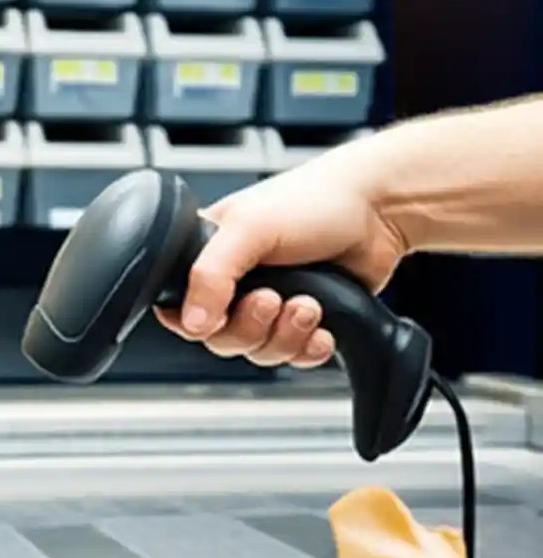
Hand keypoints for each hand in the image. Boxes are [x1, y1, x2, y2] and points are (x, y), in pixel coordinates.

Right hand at [155, 149, 410, 367]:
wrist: (379, 211)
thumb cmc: (314, 201)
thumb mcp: (248, 228)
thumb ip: (210, 275)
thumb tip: (193, 322)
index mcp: (207, 254)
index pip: (178, 307)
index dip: (197, 320)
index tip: (221, 313)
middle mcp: (235, 282)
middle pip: (219, 339)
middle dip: (251, 327)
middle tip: (272, 300)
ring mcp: (269, 304)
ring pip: (256, 351)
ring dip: (284, 335)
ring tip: (308, 305)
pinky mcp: (303, 322)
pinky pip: (292, 357)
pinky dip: (307, 349)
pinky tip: (322, 328)